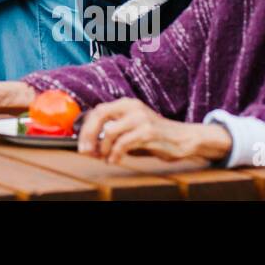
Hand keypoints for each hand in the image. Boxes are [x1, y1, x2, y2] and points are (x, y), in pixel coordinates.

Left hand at [76, 98, 230, 163]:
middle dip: (89, 135)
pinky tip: (115, 160)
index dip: (86, 128)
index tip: (81, 144)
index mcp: (126, 104)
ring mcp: (140, 118)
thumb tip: (90, 148)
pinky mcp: (148, 131)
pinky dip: (115, 154)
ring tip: (105, 157)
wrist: (183, 138)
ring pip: (110, 131)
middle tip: (86, 151)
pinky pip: (124, 143)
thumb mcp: (132, 131)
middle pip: (100, 116)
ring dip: (103, 148)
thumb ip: (112, 135)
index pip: (98, 111)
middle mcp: (132, 107)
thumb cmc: (155, 136)